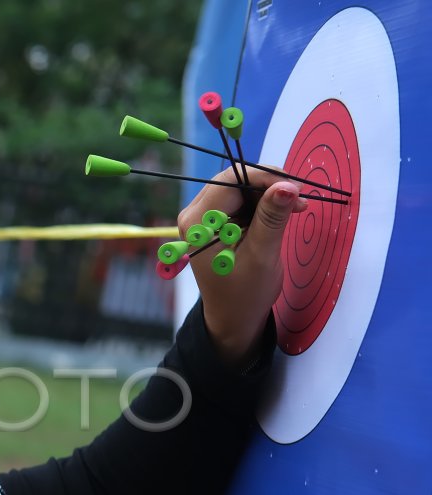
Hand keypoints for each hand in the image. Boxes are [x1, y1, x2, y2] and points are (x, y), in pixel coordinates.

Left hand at [179, 165, 307, 368]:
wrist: (234, 317)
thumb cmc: (245, 293)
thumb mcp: (262, 255)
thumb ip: (272, 218)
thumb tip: (287, 186)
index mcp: (198, 223)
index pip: (229, 181)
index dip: (263, 177)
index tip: (294, 186)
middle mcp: (196, 216)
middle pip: (233, 181)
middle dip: (268, 185)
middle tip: (299, 198)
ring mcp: (205, 218)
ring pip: (240, 190)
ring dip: (269, 195)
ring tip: (297, 208)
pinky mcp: (217, 223)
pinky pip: (242, 202)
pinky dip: (264, 204)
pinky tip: (285, 212)